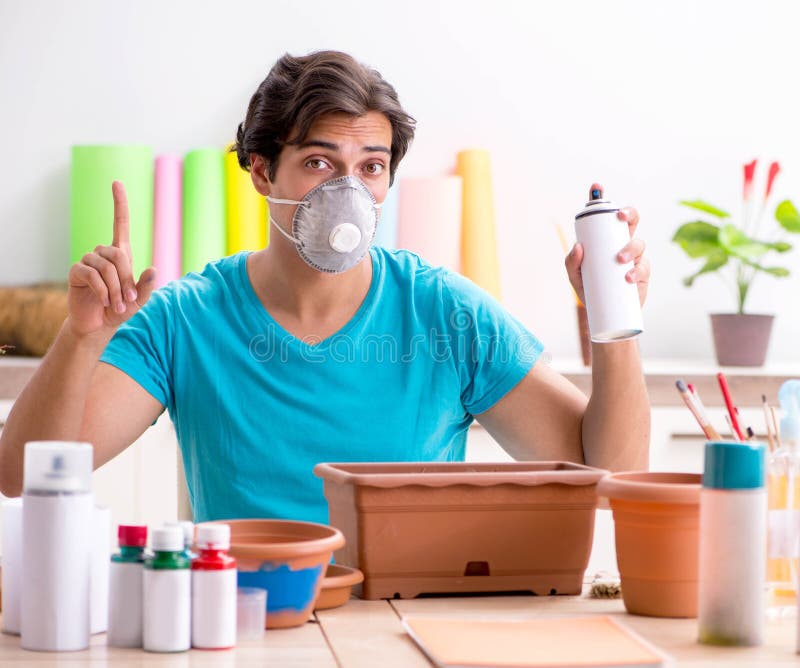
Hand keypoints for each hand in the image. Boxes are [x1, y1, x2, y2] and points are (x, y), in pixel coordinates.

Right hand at [67, 181, 156, 337]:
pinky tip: (105, 302)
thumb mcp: (139, 301)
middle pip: (118, 254)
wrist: (98, 325)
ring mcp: (87, 261)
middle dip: (126, 279)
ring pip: (106, 266)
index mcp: (121, 255)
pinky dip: (102, 290)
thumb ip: (146, 287)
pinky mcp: (76, 272)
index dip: (119, 204)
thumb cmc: (120, 309)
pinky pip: (91, 275)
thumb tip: (153, 269)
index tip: (116, 183)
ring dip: (115, 289)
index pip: (119, 223)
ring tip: (116, 305)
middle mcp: (103, 253)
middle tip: (128, 300)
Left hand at [565, 182, 649, 306]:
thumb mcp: (575, 275)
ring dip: (630, 247)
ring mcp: (635, 258)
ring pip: (639, 243)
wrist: (603, 315)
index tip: (596, 187)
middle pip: (632, 220)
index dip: (602, 198)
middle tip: (620, 216)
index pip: (606, 216)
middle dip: (629, 212)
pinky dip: (636, 270)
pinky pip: (644, 267)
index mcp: (606, 239)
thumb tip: (579, 247)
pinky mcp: (642, 274)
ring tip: (619, 260)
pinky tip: (628, 276)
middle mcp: (623, 243)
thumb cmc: (589, 289)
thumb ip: (571, 262)